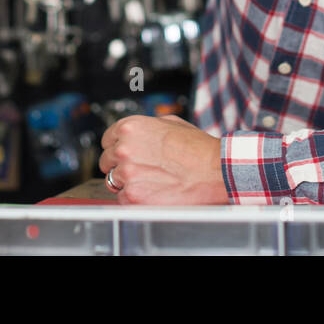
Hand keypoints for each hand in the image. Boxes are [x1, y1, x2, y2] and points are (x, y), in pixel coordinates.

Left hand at [99, 114, 228, 204]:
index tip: (123, 156)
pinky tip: (153, 193)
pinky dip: (135, 200)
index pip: (107, 140)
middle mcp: (124, 148)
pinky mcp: (133, 196)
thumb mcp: (171, 123)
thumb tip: (136, 135)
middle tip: (140, 172)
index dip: (116, 149)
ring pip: (113, 182)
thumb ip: (147, 127)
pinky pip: (122, 200)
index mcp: (131, 127)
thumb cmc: (198, 149)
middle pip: (106, 162)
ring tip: (150, 183)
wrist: (216, 171)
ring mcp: (127, 173)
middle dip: (120, 167)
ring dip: (127, 184)